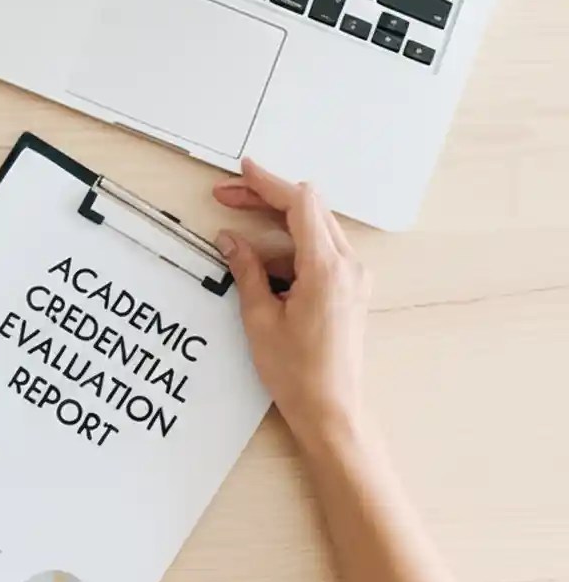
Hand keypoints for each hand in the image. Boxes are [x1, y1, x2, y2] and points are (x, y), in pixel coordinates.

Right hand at [212, 159, 370, 448]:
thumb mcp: (260, 318)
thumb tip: (230, 241)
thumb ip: (246, 270)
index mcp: (326, 268)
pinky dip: (290, 250)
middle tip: (227, 200)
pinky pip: (320, 254)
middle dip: (266, 201)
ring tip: (236, 246)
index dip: (268, 183)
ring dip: (275, 229)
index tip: (243, 171)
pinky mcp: (350, 290)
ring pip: (313, 231)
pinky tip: (262, 266)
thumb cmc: (299, 373)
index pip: (299, 204)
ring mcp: (353, 278)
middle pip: (308, 211)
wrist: (332, 410)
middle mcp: (348, 266)